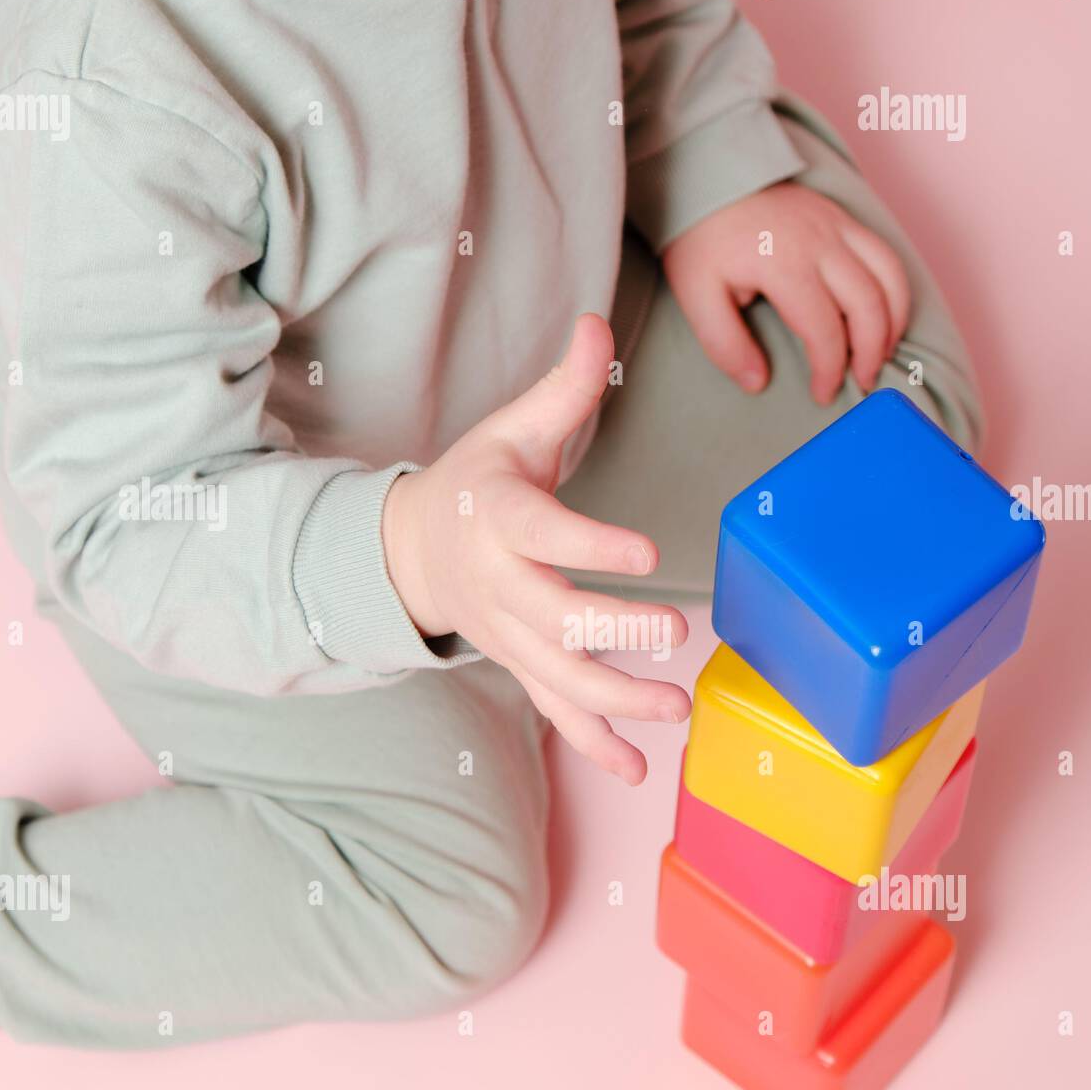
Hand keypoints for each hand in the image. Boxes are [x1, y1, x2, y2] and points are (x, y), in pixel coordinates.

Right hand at [383, 314, 689, 784]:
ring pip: (560, 678)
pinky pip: (555, 712)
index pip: (547, 534)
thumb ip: (563, 388)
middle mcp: (501, 586)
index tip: (648, 551)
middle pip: (555, 619)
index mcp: (500, 519)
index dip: (593, 545)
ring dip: (618, 701)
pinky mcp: (521, 666)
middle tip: (675, 634)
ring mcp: (510, 636)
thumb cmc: (475, 484)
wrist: (412, 551)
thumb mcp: (511, 431)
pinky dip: (594, 745)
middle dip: (614, 631)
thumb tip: (598, 321)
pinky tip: (640, 768)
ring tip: (678, 708)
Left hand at [661, 181, 910, 402]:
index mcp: (784, 264)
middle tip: (862, 382)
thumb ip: (725, 344)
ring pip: (889, 275)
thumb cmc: (702, 240)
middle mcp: (821, 242)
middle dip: (872, 352)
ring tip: (880, 354)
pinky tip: (883, 317)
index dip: (829, 369)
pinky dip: (894, 291)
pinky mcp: (843, 218)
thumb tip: (757, 382)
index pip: (824, 329)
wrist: (709, 178)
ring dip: (893, 321)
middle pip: (869, 303)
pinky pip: (885, 255)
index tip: (822, 393)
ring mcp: (837, 225)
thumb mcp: (696, 296)